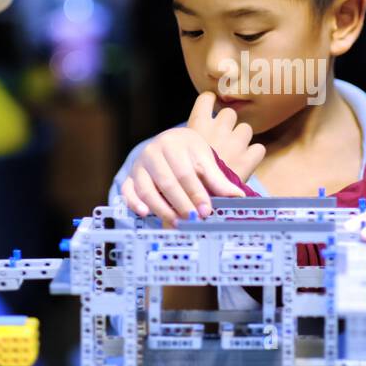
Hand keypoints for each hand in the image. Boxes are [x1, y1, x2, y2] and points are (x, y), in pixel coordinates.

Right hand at [121, 94, 264, 225]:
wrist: (170, 142)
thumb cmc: (188, 153)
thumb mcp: (204, 159)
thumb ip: (218, 179)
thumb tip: (238, 197)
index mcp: (174, 143)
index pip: (186, 172)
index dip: (196, 193)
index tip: (206, 210)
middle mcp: (153, 152)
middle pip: (166, 182)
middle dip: (181, 203)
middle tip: (193, 219)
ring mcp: (139, 165)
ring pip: (147, 190)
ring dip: (162, 209)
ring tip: (178, 223)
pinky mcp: (129, 177)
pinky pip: (128, 192)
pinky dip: (134, 204)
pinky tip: (146, 214)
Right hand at [186, 93, 264, 180]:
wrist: (197, 201)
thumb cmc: (184, 179)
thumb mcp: (181, 156)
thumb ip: (193, 144)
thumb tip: (202, 134)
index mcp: (198, 126)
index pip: (206, 99)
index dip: (210, 101)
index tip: (210, 107)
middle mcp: (217, 130)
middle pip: (229, 113)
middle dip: (228, 124)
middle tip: (222, 138)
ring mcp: (235, 143)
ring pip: (246, 129)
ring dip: (242, 139)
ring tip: (233, 153)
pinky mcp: (248, 159)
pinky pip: (258, 149)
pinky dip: (253, 155)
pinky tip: (244, 164)